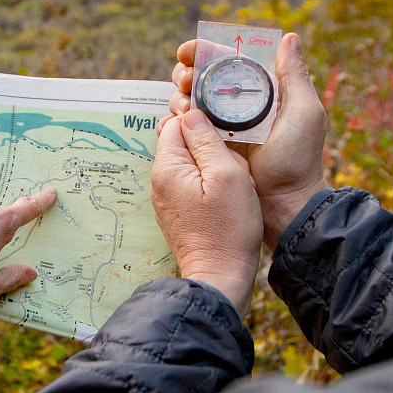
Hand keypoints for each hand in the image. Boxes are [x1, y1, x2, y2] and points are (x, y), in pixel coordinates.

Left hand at [151, 110, 261, 311]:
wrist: (221, 276)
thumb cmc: (228, 228)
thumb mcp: (227, 175)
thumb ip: (208, 141)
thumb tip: (192, 115)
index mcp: (167, 167)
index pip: (178, 124)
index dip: (204, 125)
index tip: (225, 140)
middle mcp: (160, 181)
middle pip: (185, 144)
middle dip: (212, 149)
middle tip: (232, 168)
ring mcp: (167, 198)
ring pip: (194, 165)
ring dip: (216, 170)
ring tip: (233, 188)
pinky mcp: (179, 212)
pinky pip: (195, 185)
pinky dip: (213, 187)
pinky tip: (228, 201)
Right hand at [172, 32, 328, 248]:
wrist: (284, 203)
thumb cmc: (299, 158)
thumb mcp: (304, 112)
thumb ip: (294, 76)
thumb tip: (289, 37)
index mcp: (259, 92)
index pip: (226, 62)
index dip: (203, 51)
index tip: (187, 50)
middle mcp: (237, 106)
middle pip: (201, 79)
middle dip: (185, 73)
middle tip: (183, 81)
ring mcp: (221, 128)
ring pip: (189, 102)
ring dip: (178, 97)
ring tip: (181, 107)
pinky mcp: (208, 149)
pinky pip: (184, 130)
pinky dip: (173, 122)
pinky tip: (170, 123)